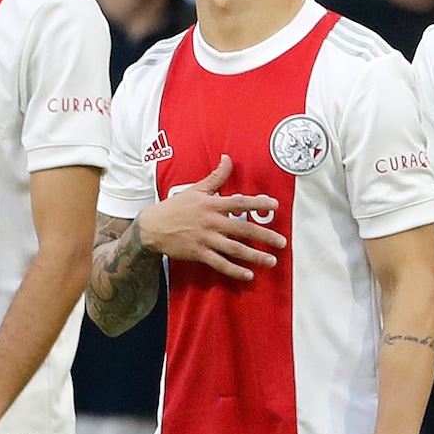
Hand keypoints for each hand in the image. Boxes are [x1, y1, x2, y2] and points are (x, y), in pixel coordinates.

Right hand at [138, 155, 285, 280]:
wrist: (152, 228)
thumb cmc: (176, 207)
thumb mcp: (195, 189)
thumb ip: (215, 177)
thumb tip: (228, 158)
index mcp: (211, 204)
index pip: (238, 202)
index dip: (257, 202)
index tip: (275, 204)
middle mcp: (211, 222)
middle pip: (242, 229)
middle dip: (264, 236)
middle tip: (282, 242)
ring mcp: (205, 239)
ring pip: (234, 249)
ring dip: (254, 256)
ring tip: (271, 261)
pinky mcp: (199, 253)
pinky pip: (220, 264)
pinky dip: (234, 270)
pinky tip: (249, 275)